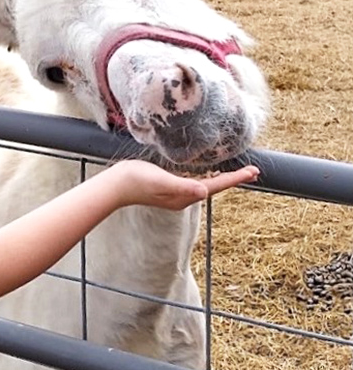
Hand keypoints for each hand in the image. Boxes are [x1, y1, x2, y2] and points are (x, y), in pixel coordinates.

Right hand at [113, 160, 259, 209]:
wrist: (116, 186)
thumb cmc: (137, 181)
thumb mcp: (161, 181)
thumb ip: (182, 186)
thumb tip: (204, 191)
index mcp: (185, 196)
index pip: (216, 186)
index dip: (235, 178)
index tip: (253, 172)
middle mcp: (184, 197)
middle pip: (215, 187)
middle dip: (233, 179)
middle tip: (253, 172)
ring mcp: (176, 194)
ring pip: (206, 185)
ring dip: (222, 179)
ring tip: (237, 173)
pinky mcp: (169, 188)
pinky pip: (195, 183)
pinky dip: (208, 177)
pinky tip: (208, 173)